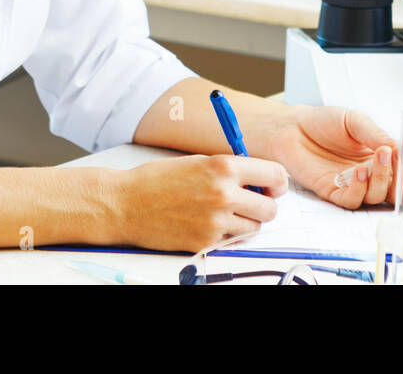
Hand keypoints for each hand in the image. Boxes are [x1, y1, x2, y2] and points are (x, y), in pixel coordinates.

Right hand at [113, 154, 288, 252]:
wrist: (126, 204)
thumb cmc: (158, 179)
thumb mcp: (197, 160)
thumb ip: (229, 168)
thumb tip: (257, 177)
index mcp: (223, 167)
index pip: (275, 175)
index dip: (277, 182)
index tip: (272, 185)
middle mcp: (223, 194)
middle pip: (270, 208)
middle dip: (264, 205)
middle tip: (250, 202)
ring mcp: (215, 222)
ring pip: (254, 228)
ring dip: (245, 222)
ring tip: (223, 212)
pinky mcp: (205, 243)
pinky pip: (231, 241)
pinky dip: (225, 235)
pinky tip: (205, 223)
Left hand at [265, 106, 398, 209]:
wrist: (293, 127)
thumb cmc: (324, 122)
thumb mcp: (354, 121)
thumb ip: (375, 134)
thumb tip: (398, 148)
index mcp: (379, 158)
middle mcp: (369, 175)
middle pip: (394, 189)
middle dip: (400, 178)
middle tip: (396, 159)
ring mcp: (352, 185)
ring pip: (376, 197)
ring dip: (380, 181)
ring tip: (374, 160)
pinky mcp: (334, 193)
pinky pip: (352, 201)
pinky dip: (359, 190)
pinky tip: (358, 172)